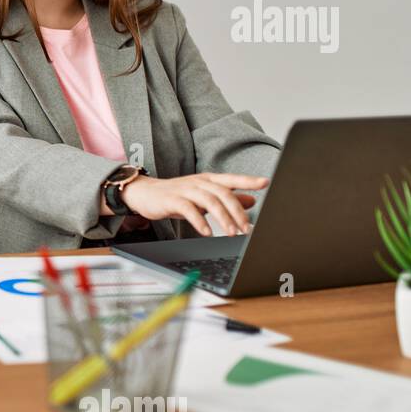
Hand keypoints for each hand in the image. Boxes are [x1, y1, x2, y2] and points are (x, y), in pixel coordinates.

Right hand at [118, 172, 268, 236]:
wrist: (144, 193)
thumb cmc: (176, 195)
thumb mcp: (203, 196)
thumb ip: (226, 198)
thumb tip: (252, 200)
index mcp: (208, 180)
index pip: (232, 179)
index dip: (248, 180)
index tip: (265, 183)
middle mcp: (199, 182)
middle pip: (223, 193)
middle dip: (237, 211)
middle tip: (247, 228)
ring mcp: (186, 190)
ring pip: (209, 201)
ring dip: (223, 218)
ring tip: (232, 232)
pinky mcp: (172, 200)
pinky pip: (189, 210)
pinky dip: (200, 222)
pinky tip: (207, 232)